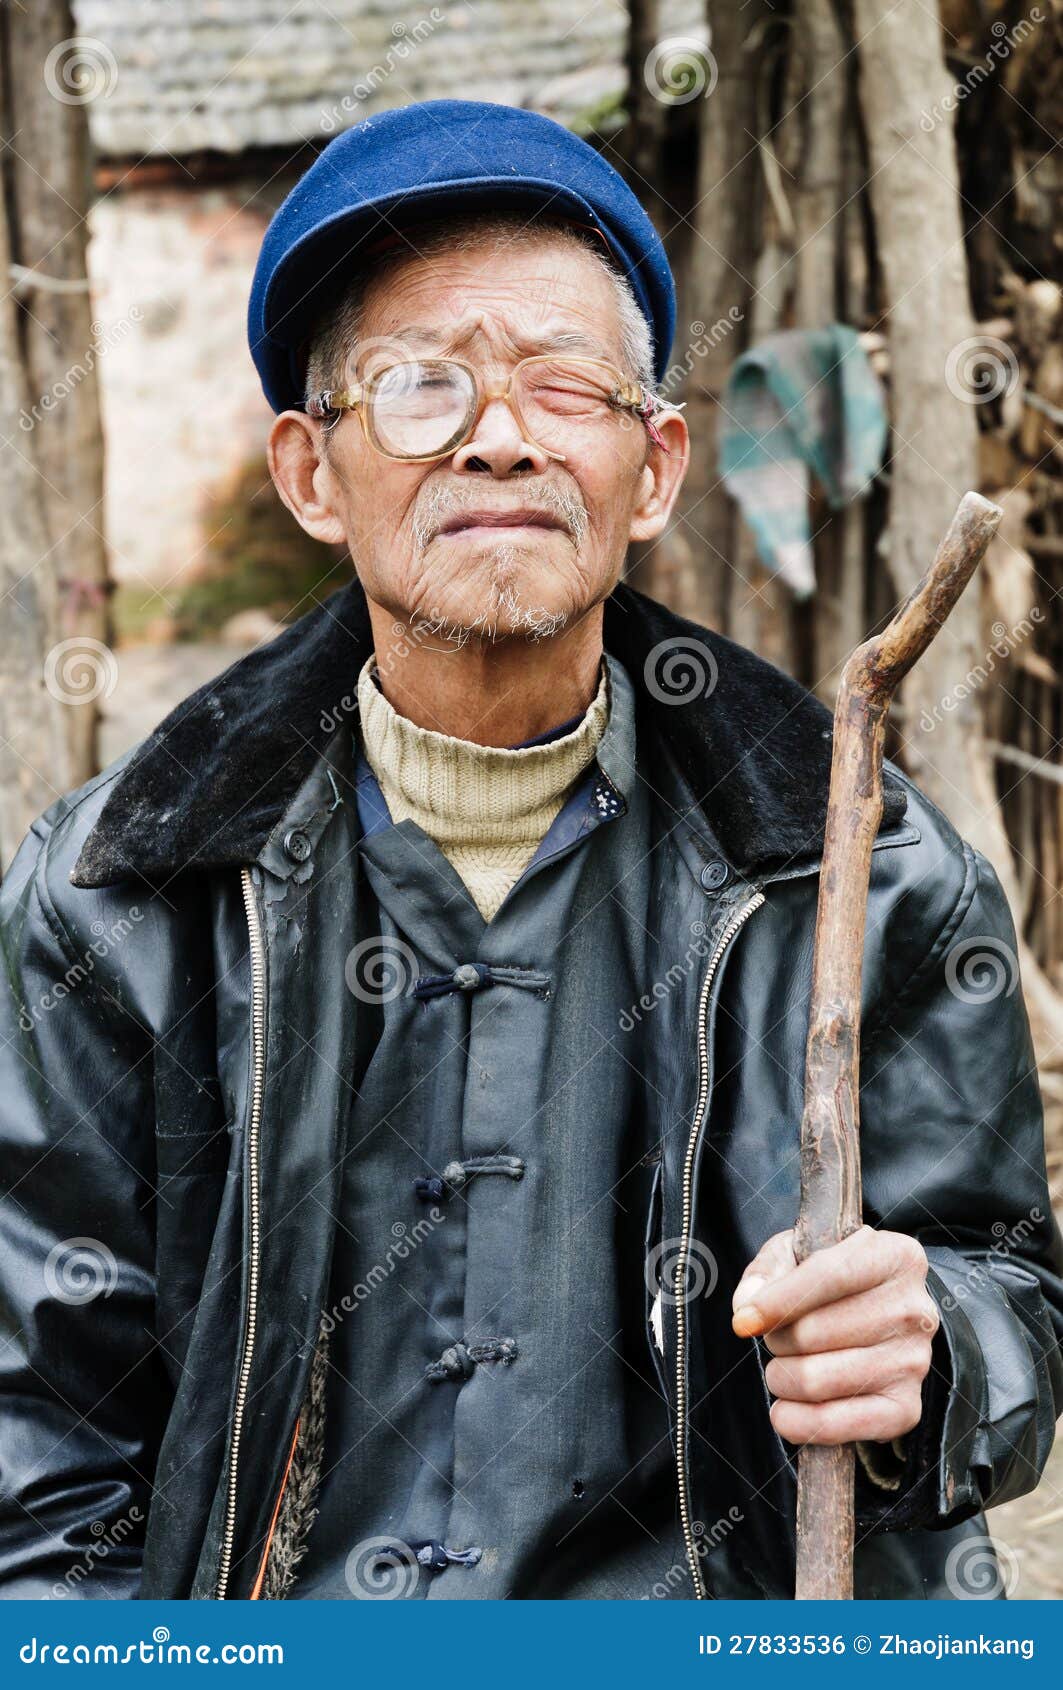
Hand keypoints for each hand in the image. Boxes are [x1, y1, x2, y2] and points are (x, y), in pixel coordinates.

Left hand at [731, 1224, 939, 1445]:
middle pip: (814, 1333)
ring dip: (781, 1377)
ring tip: (785, 1366)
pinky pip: (836, 1425)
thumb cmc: (832, 1281)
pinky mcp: (906, 1408)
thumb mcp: (799, 1253)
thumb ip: (766, 1271)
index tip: (744, 1321)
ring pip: (815, 1380)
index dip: (780, 1300)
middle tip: (779, 1337)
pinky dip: (796, 1422)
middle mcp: (914, 1310)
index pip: (831, 1275)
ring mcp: (914, 1362)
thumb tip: (747, 1308)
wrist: (879, 1317)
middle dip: (777, 1339)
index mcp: (896, 1257)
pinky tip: (785, 1409)